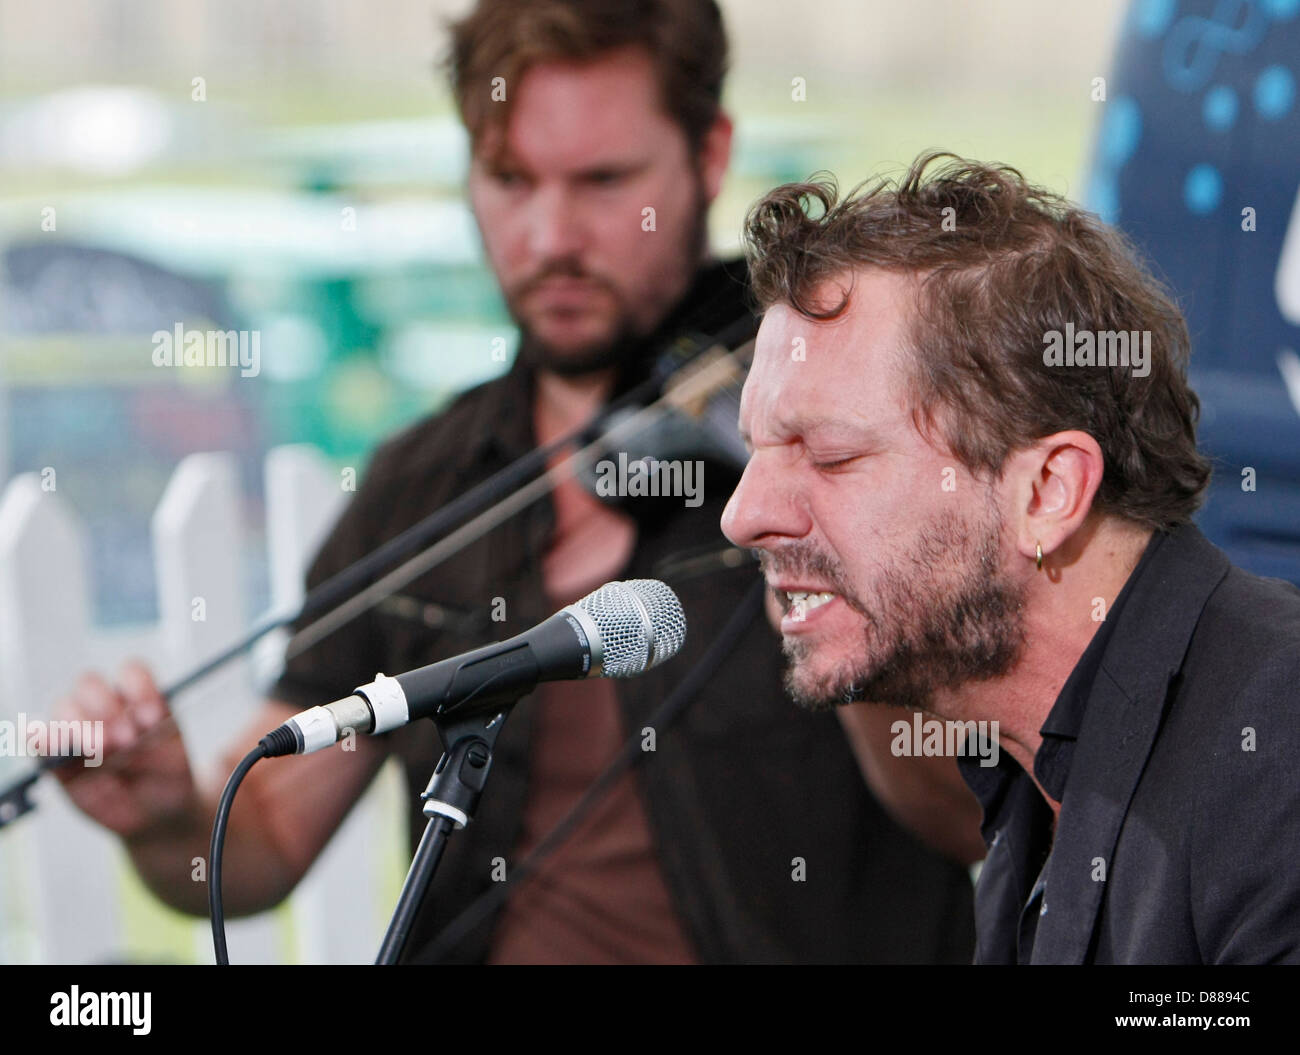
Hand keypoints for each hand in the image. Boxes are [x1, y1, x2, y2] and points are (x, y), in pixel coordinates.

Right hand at [52, 659, 200, 841]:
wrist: (155, 812)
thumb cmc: (167, 777)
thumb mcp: (173, 759)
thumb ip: (152, 743)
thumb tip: (123, 732)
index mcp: (138, 697)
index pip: (130, 672)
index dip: (139, 689)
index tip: (152, 717)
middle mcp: (105, 707)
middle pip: (89, 684)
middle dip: (105, 707)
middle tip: (126, 740)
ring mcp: (78, 730)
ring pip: (63, 706)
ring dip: (80, 724)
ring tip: (103, 751)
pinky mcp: (57, 758)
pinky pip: (39, 740)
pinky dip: (46, 740)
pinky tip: (63, 749)